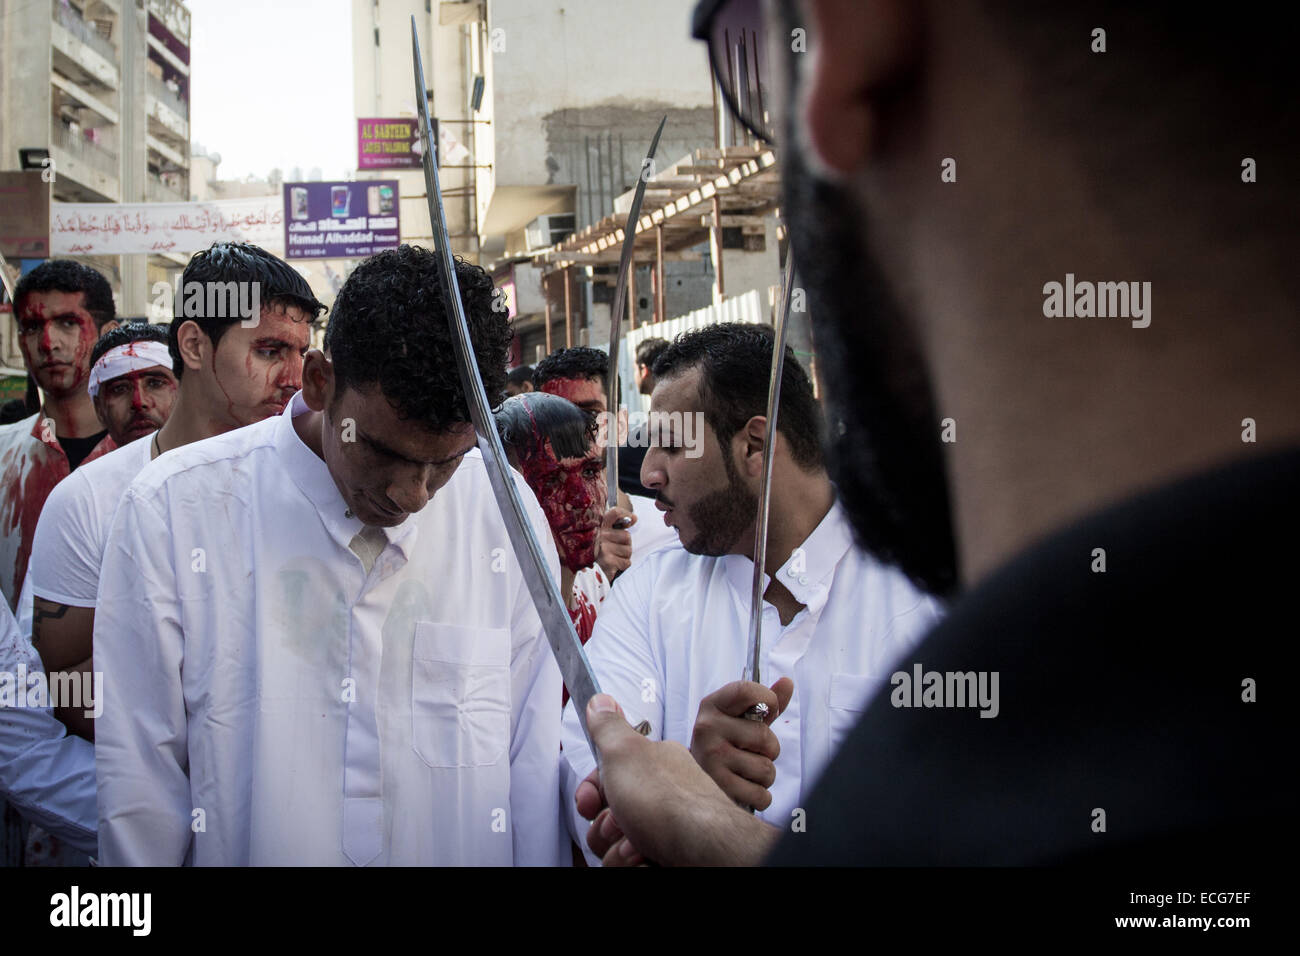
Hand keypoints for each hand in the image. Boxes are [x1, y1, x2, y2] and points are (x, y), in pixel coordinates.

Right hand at [575, 694, 780, 865]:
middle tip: (621, 823)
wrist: (706, 849)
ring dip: (618, 849)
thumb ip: (608, 728)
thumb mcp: (627, 752)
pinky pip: (632, 864)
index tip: (588, 804)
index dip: (590, 794)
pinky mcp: (666, 856)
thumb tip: (599, 699)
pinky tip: (649, 860)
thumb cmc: (668, 800)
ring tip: (639, 847)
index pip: (605, 780)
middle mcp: (659, 797)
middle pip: (606, 817)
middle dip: (604, 826)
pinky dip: (635, 864)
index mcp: (652, 767)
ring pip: (615, 846)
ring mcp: (664, 831)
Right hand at [594, 506, 634, 580]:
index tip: (633, 519)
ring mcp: (603, 548)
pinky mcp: (608, 561)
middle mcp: (600, 535)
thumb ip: (616, 526)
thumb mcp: (602, 537)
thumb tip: (634, 518)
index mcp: (598, 527)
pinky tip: (612, 565)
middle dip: (624, 545)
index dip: (626, 515)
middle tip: (614, 549)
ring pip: (628, 550)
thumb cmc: (596, 554)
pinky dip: (622, 566)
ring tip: (612, 558)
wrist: (585, 575)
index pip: (615, 513)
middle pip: (627, 536)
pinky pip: (626, 562)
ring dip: (623, 556)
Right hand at [689, 678, 794, 809]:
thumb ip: (765, 701)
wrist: (693, 777)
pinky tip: (745, 788)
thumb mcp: (741, 717)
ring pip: (766, 769)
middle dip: (769, 749)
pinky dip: (761, 797)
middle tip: (751, 751)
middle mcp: (707, 727)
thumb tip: (787, 682)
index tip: (770, 710)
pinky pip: (761, 795)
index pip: (745, 690)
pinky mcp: (717, 786)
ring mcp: (710, 757)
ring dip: (765, 775)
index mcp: (713, 705)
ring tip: (746, 770)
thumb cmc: (725, 742)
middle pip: (764, 736)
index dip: (768, 699)